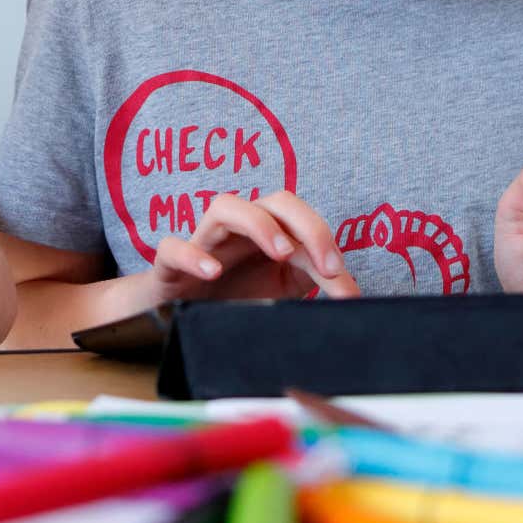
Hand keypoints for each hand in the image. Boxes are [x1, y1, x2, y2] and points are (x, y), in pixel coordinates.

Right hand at [148, 191, 360, 302]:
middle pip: (273, 201)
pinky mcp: (169, 266)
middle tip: (324, 264)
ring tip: (281, 252)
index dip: (324, 240)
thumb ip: (313, 283)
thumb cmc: (234, 298)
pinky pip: (171, 247)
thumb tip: (353, 295)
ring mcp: (203, 243)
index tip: (340, 275)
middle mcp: (238, 230)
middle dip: (305, 224)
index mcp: (268, 233)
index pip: (302, 219)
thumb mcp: (282, 291)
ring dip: (258, 223)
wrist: (180, 320)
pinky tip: (212, 272)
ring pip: (224, 206)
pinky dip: (191, 254)